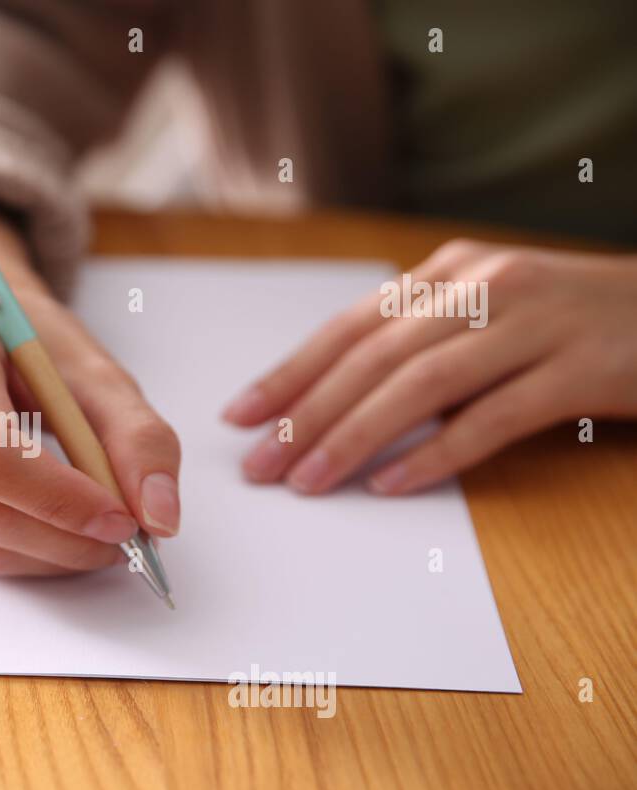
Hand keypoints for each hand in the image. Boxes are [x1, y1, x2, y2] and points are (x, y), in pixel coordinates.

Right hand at [0, 210, 180, 575]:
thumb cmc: (30, 348)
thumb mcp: (96, 370)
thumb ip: (139, 439)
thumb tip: (159, 519)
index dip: (58, 500)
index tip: (122, 519)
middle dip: (63, 537)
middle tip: (122, 537)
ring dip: (46, 553)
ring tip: (92, 531)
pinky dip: (17, 552)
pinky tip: (45, 523)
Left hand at [222, 240, 636, 493]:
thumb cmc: (566, 321)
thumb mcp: (484, 313)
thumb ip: (418, 342)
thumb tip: (331, 402)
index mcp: (450, 273)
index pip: (349, 328)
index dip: (290, 373)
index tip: (240, 416)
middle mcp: (484, 287)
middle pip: (373, 358)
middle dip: (305, 416)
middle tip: (258, 466)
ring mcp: (534, 324)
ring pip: (421, 385)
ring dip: (353, 438)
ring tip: (307, 482)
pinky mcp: (580, 370)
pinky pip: (493, 419)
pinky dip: (436, 455)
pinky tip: (391, 485)